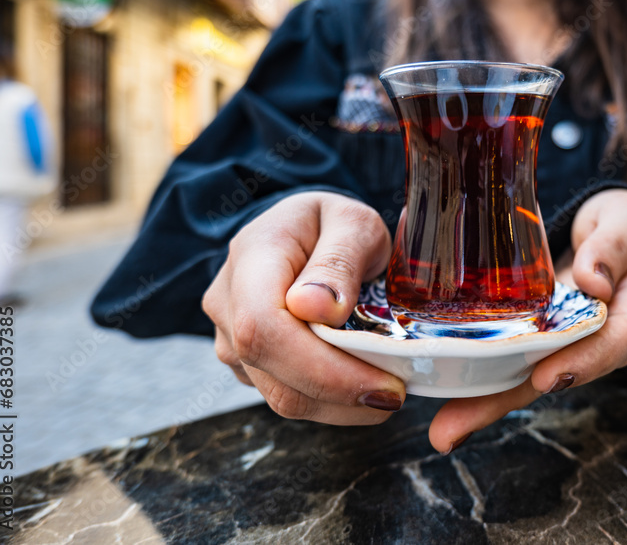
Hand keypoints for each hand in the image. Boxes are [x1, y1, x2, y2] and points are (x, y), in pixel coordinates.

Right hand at [203, 192, 405, 424]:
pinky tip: (361, 380)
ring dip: (341, 404)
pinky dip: (330, 401)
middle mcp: (227, 302)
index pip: (263, 328)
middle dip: (342, 394)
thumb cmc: (333, 224)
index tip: (382, 384)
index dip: (321, 369)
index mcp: (252, 257)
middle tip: (399, 393)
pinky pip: (286, 395)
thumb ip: (340, 261)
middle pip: (272, 373)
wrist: (304, 231)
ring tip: (387, 387)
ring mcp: (229, 338)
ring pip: (281, 395)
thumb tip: (318, 310)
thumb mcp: (353, 223)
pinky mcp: (246, 364)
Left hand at [427, 189, 626, 452]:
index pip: (611, 344)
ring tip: (441, 430)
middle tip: (456, 426)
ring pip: (522, 378)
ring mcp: (559, 344)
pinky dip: (474, 378)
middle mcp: (593, 342)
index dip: (581, 363)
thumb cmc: (625, 226)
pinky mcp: (532, 337)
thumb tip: (594, 281)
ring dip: (481, 403)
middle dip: (506, 402)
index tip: (547, 377)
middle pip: (553, 376)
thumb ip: (615, 244)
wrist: (614, 235)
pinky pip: (505, 360)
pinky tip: (437, 389)